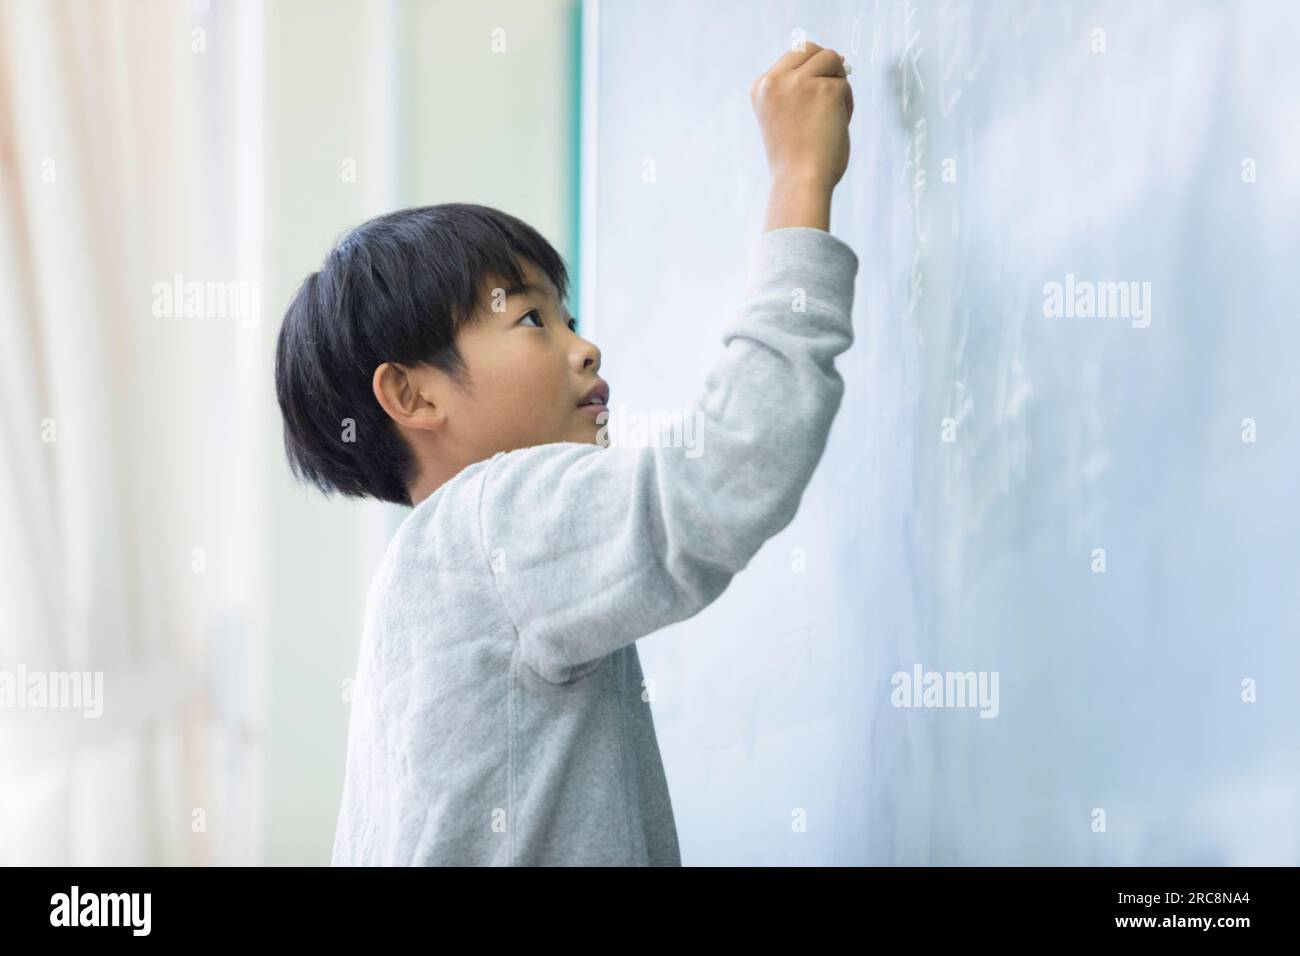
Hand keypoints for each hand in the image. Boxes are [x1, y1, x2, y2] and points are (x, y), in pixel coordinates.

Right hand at [750, 40, 853, 190]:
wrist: (799, 182)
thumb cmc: (795, 160)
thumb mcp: (784, 118)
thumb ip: (798, 90)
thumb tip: (838, 60)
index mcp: (761, 88)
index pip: (791, 56)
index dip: (811, 66)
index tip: (821, 85)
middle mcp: (776, 80)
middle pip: (810, 49)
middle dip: (827, 65)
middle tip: (835, 90)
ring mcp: (800, 83)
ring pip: (831, 60)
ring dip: (838, 84)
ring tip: (834, 116)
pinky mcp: (825, 90)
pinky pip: (845, 85)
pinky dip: (847, 104)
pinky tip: (838, 125)